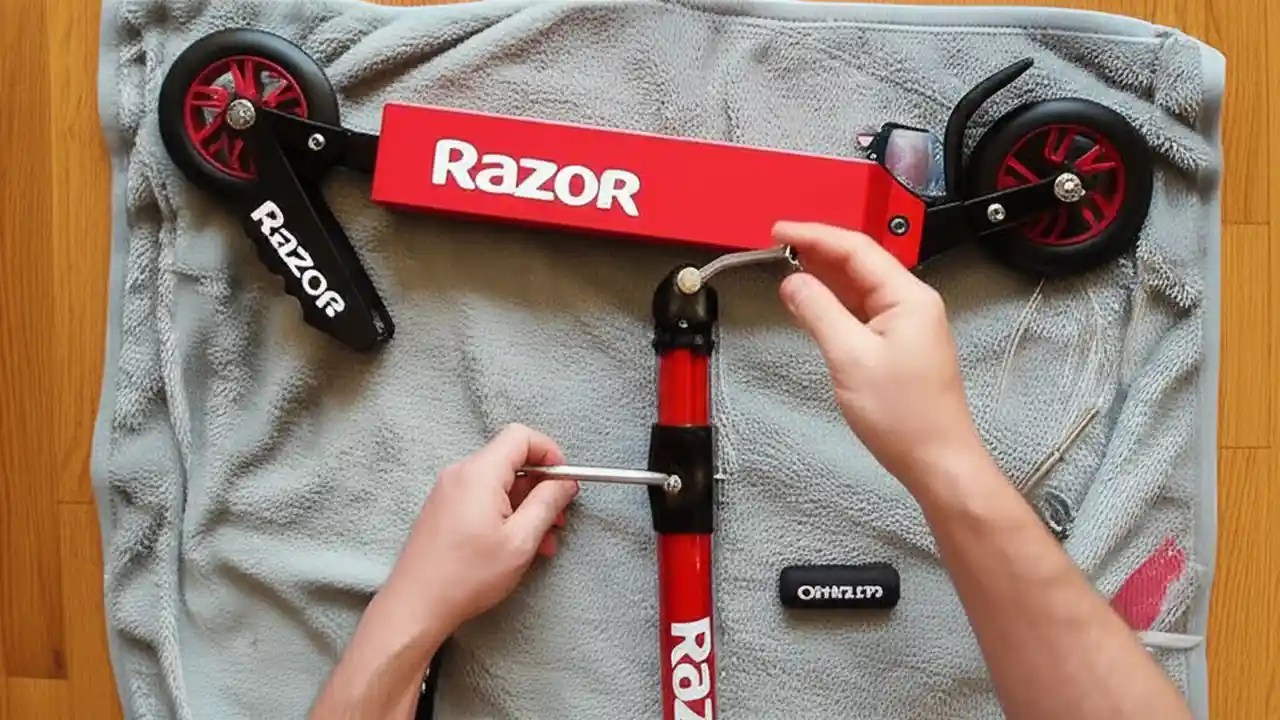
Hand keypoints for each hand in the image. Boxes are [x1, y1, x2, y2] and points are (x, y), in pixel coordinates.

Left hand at [382, 423, 579, 635]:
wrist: (415, 606)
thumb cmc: (467, 576)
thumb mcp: (520, 540)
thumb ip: (547, 504)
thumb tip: (564, 483)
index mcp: (479, 473)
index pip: (520, 436)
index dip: (550, 452)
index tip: (565, 480)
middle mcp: (460, 474)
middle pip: (511, 461)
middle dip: (541, 487)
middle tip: (559, 519)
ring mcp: (448, 492)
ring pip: (499, 484)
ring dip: (526, 506)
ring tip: (542, 542)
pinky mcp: (443, 510)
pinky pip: (482, 499)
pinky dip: (505, 514)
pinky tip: (517, 546)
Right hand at [774, 222, 987, 494]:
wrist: (937, 461)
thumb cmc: (900, 414)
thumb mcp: (850, 359)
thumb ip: (819, 312)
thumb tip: (792, 282)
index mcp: (908, 296)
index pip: (856, 249)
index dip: (814, 235)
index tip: (777, 230)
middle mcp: (912, 302)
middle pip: (860, 263)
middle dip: (818, 251)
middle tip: (777, 246)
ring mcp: (908, 324)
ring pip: (861, 287)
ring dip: (825, 275)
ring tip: (788, 265)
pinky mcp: (900, 345)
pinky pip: (863, 310)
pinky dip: (835, 302)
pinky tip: (812, 300)